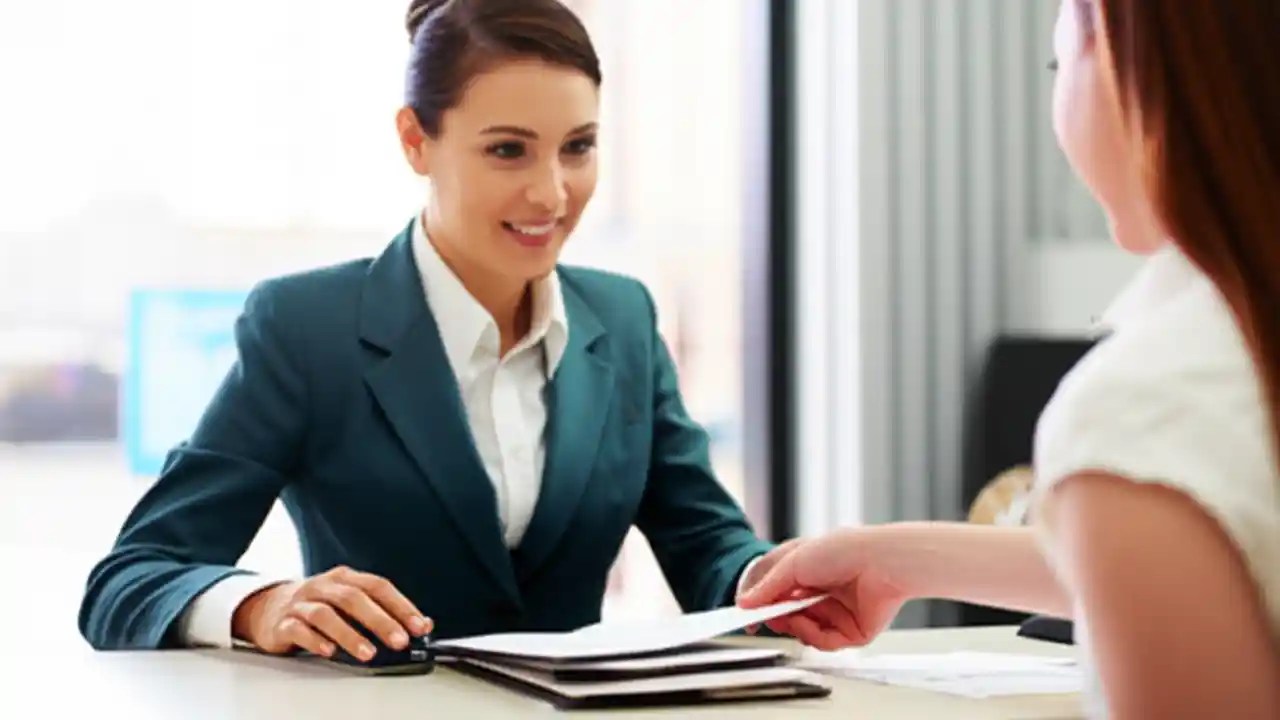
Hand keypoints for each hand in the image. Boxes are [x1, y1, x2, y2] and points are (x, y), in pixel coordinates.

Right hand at [232, 565, 432, 659]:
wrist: (267, 607)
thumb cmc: (317, 605)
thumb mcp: (348, 601)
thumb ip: (381, 610)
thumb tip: (420, 624)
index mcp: (345, 578)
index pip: (378, 586)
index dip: (400, 605)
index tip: (418, 626)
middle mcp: (323, 586)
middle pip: (354, 599)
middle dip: (380, 620)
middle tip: (399, 640)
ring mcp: (301, 603)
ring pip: (326, 615)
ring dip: (350, 634)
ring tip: (368, 653)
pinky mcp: (283, 623)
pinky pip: (299, 630)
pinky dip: (316, 641)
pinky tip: (330, 652)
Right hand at [737, 528, 907, 650]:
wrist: (880, 563)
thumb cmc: (842, 550)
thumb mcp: (792, 562)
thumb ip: (767, 586)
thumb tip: (745, 602)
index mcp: (808, 571)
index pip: (777, 592)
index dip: (761, 604)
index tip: (745, 615)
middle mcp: (822, 592)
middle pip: (789, 615)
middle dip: (777, 617)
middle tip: (768, 616)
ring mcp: (837, 613)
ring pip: (804, 632)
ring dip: (796, 625)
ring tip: (796, 614)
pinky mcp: (852, 631)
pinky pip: (824, 642)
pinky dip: (815, 634)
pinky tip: (814, 623)